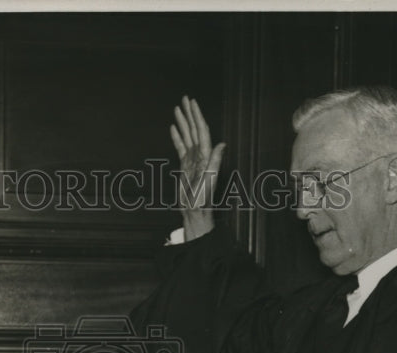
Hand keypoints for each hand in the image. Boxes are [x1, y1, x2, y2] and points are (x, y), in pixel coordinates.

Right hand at [170, 95, 225, 240]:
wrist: (194, 210)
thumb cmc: (202, 199)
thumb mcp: (210, 180)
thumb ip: (215, 161)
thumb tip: (222, 144)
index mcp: (205, 155)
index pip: (201, 130)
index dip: (197, 116)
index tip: (192, 103)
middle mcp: (200, 154)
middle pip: (194, 129)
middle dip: (190, 113)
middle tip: (184, 99)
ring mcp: (192, 158)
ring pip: (187, 135)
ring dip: (183, 121)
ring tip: (178, 108)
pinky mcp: (185, 164)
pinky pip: (180, 146)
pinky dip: (177, 136)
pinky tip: (174, 127)